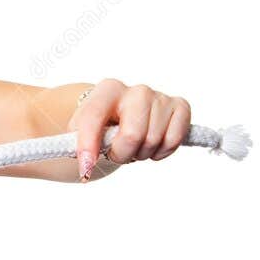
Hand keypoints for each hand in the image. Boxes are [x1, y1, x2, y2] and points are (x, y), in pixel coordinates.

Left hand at [68, 79, 191, 181]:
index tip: (85, 169)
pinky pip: (173, 140)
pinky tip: (152, 144)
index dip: (88, 146)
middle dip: (122, 154)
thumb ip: (78, 144)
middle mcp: (136, 90)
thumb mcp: (81, 130)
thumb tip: (86, 166)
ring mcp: (160, 97)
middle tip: (117, 152)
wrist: (124, 115)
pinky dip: (162, 152)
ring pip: (153, 141)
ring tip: (134, 146)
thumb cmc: (102, 124)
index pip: (94, 117)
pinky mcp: (180, 107)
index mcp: (108, 90)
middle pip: (132, 135)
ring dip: (141, 154)